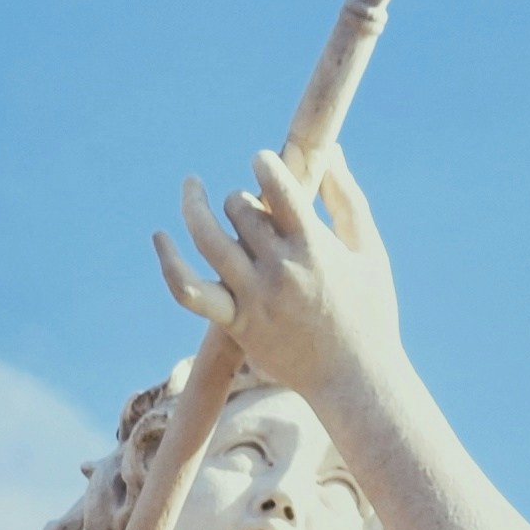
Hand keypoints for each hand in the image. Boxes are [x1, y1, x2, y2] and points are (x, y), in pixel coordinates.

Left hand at [154, 148, 399, 401]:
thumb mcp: (369, 249)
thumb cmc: (369, 311)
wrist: (354, 379)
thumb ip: (347, 197)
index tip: (261, 162)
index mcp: (315, 247)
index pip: (278, 186)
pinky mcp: (236, 324)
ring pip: (210, 239)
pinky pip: (190, 292)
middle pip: (242, 210)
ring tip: (192, 187)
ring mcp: (254, 298)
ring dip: (195, 206)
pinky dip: (170, 263)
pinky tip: (160, 237)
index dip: (264, 164)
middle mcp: (281, 270)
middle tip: (251, 210)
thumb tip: (330, 150)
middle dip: (242, 200)